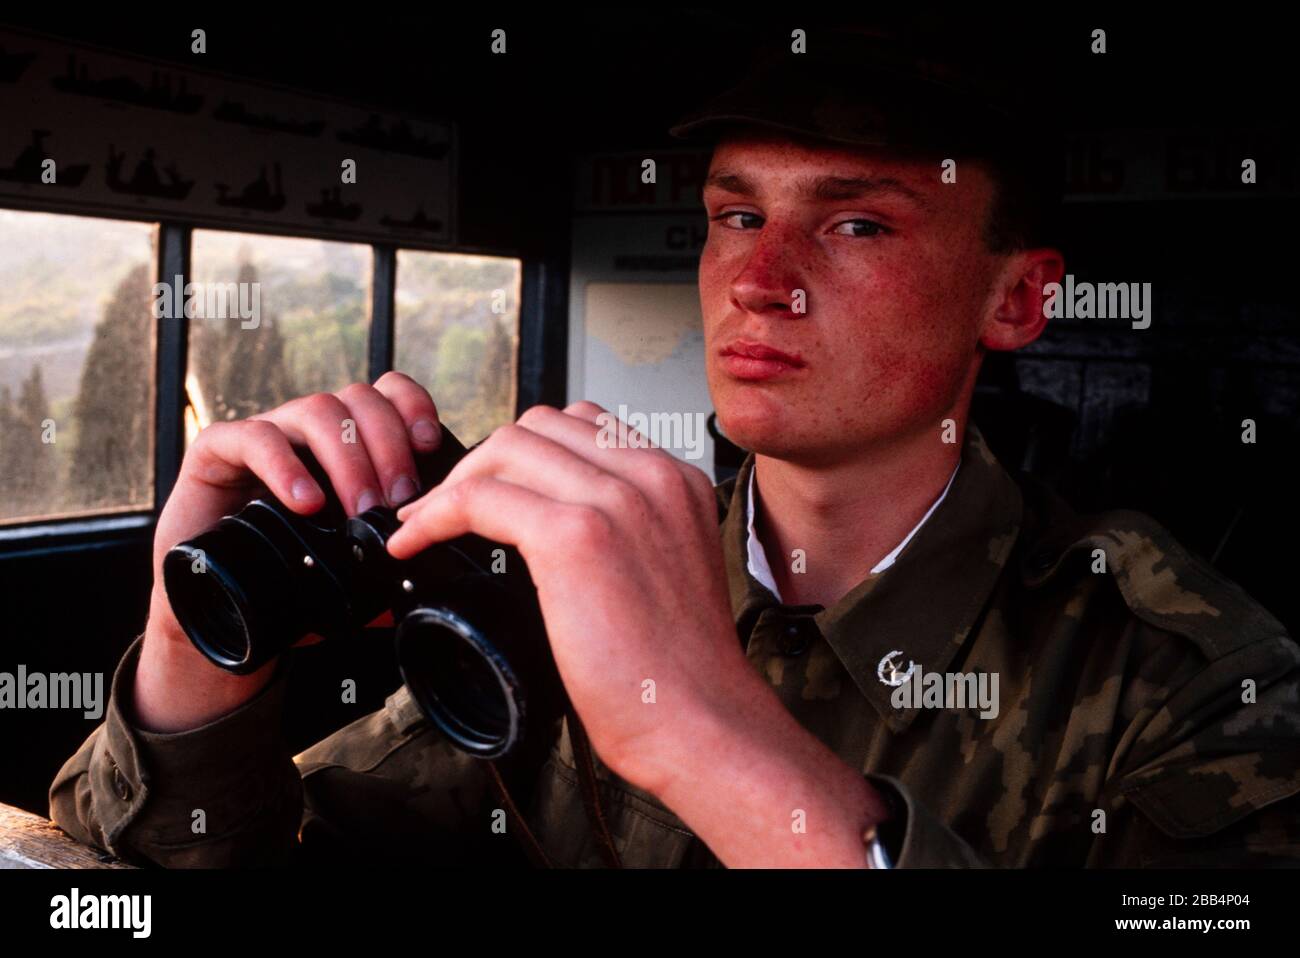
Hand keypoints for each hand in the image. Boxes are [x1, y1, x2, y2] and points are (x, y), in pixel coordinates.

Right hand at [136, 372, 442, 731]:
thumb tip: (431, 575)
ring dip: (348, 457)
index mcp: (345, 444)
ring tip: (360, 508)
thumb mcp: (352, 571)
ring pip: (315, 410)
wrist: (211, 609)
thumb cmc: (287, 583)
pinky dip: (284, 466)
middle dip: (389, 446)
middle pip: (358, 400)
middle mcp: (307, 431)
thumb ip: (389, 563)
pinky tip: (306, 502)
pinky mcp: (216, 453)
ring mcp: (264, 436)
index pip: (386, 395)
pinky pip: (252, 437)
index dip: (411, 408)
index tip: (430, 445)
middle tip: (399, 500)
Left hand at [386, 401, 752, 794]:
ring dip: (455, 482)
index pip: (583, 425)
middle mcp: (650, 476)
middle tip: (452, 506)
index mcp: (675, 480)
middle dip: (485, 461)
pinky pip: (479, 498)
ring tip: (427, 522)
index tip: (495, 487)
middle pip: (541, 426)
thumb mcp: (665, 568)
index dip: (525, 454)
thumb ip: (626, 528)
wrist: (698, 719)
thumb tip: (548, 523)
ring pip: (507, 449)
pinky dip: (435, 516)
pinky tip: (417, 541)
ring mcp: (614, 500)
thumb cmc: (678, 669)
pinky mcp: (574, 536)